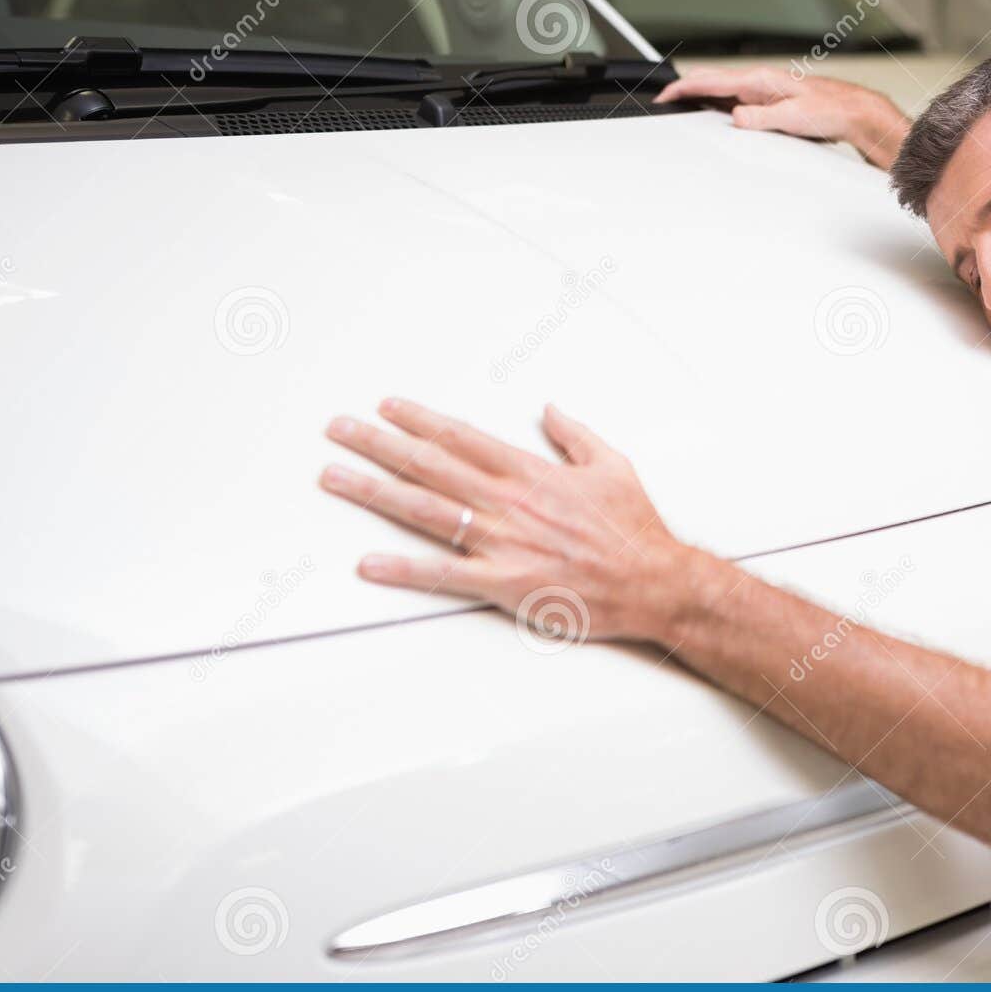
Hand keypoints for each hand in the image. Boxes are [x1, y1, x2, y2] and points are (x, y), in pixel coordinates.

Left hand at [319, 399, 697, 642]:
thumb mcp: (612, 465)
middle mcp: (510, 502)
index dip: (419, 420)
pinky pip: (444, 575)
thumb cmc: (635, 530)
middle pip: (431, 465)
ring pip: (426, 511)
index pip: (461, 436)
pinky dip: (402, 570)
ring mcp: (503, 543)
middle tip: (338, 430)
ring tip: (334, 477)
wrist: (656, 583)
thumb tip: (550, 410)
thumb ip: (575, 435)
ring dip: (375, 491)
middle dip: (378, 444)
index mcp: (532, 473)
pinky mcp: (505, 584)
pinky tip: (368, 563)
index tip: (387, 407)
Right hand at [654, 65, 910, 170]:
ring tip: (680, 108)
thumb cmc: (830, 110)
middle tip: (664, 101)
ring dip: (701, 100)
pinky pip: (736, 104)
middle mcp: (759, 83)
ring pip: (722, 94)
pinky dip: (718, 108)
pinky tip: (714, 117)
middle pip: (712, 84)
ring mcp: (763, 93)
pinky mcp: (770, 105)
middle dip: (686, 91)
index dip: (683, 87)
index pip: (711, 81)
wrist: (853, 113)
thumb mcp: (792, 118)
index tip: (664, 94)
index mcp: (759, 80)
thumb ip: (760, 119)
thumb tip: (735, 118)